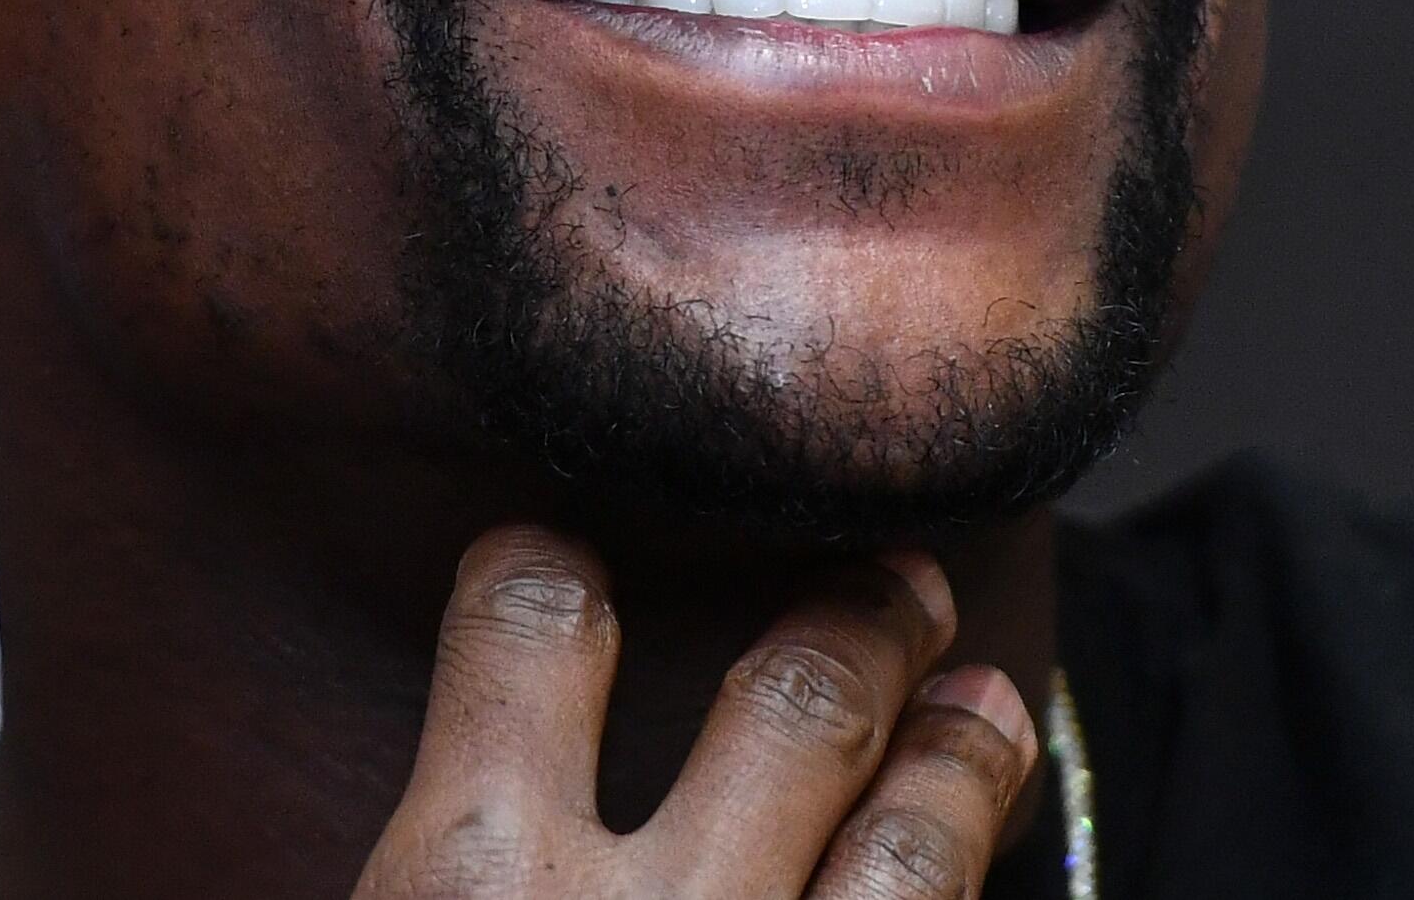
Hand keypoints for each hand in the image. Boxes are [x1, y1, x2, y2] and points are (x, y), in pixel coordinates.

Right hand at [354, 525, 1040, 898]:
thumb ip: (429, 877)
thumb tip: (443, 810)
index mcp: (466, 890)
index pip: (529, 631)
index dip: (541, 568)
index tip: (553, 547)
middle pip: (790, 711)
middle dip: (853, 625)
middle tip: (899, 573)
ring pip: (909, 855)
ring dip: (955, 762)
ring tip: (984, 699)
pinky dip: (966, 883)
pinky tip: (981, 862)